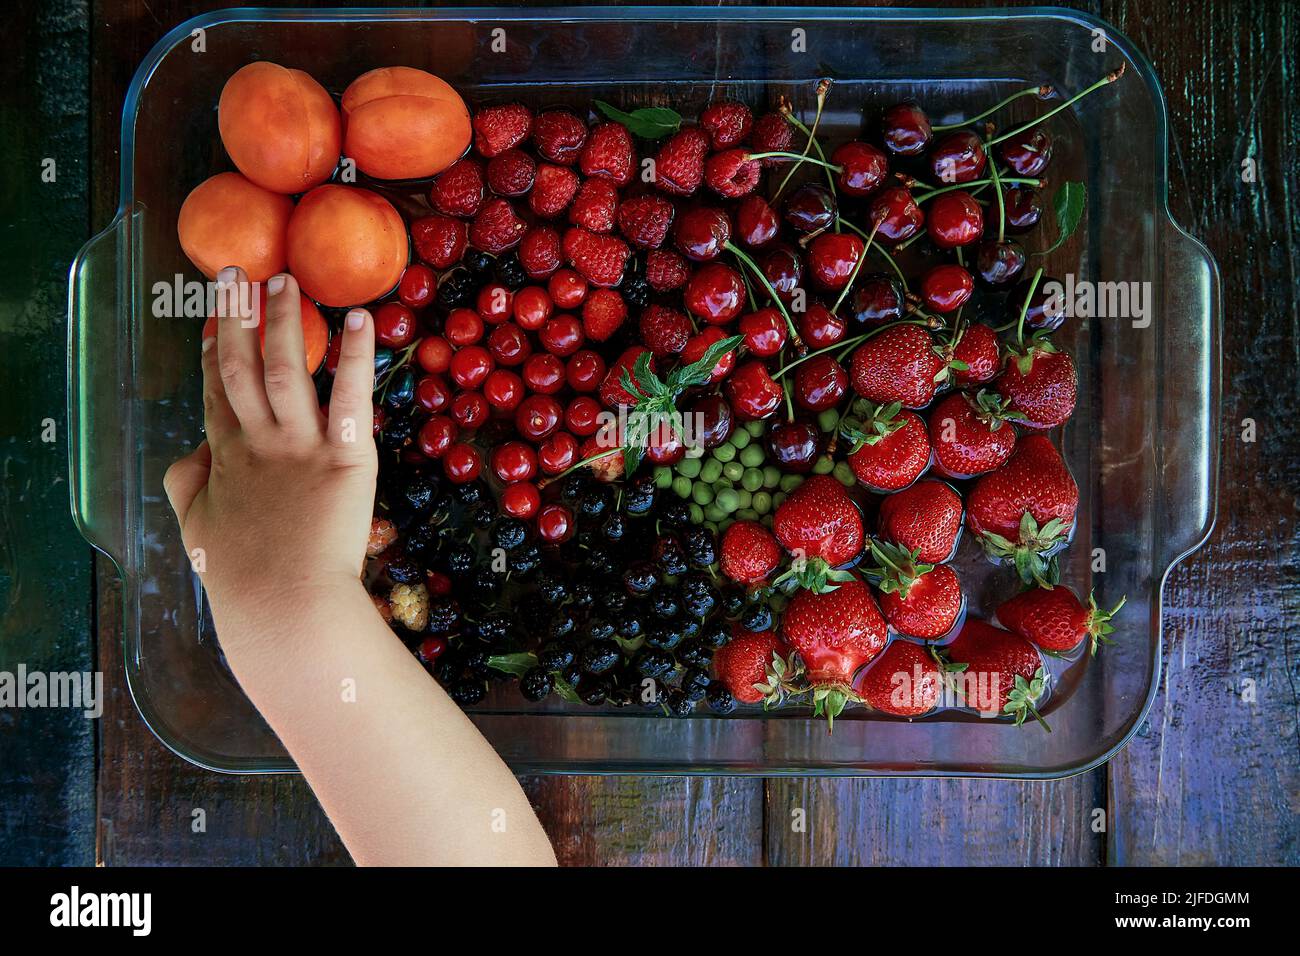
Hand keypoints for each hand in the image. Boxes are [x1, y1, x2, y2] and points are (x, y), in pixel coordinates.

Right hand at [164, 266, 376, 643]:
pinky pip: (352, 397)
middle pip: (242, 366)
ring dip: (285, 321)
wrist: (284, 607)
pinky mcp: (346, 457)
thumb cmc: (244, 577)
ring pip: (288, 369)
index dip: (212, 350)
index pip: (218, 391)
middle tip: (239, 274)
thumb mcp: (196, 528)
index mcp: (226, 457)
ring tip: (286, 280)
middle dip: (238, 317)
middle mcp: (259, 441)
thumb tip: (191, 452)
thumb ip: (186, 485)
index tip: (210, 317)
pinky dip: (355, 357)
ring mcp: (301, 446)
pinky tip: (359, 320)